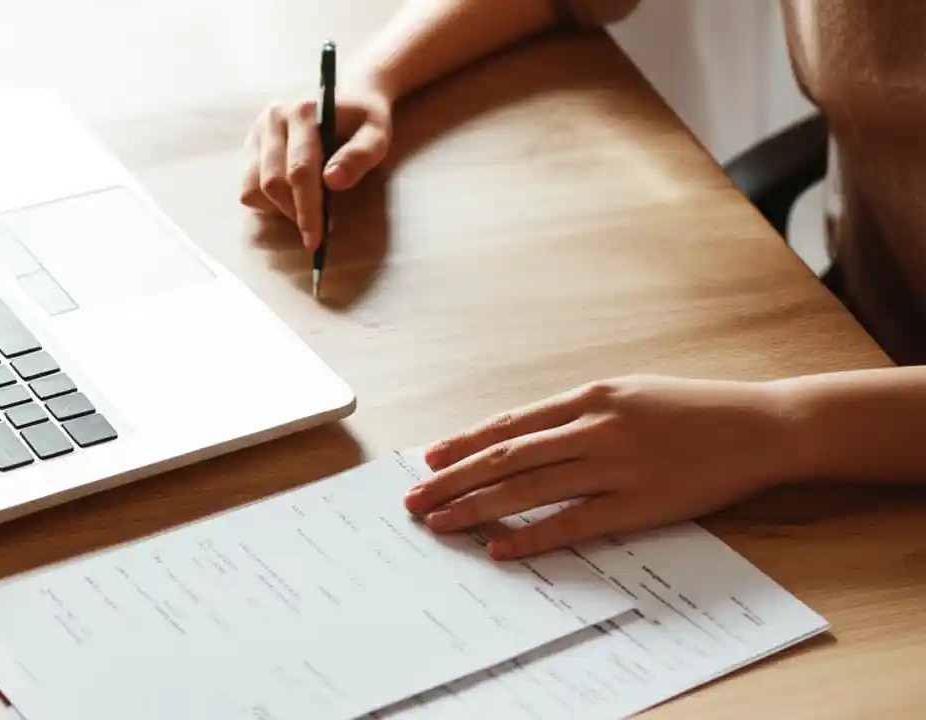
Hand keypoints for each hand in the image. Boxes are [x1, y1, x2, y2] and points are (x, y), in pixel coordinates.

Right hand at [240, 87, 392, 249]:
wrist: (348, 102)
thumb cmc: (363, 122)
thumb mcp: (376, 134)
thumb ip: (360, 155)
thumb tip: (332, 182)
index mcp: (303, 112)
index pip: (300, 169)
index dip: (308, 208)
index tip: (316, 239)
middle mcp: (274, 118)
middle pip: (273, 182)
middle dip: (295, 214)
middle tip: (316, 232)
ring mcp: (258, 133)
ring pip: (254, 188)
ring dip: (279, 209)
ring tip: (306, 208)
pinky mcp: (251, 147)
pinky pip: (248, 189)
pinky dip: (268, 203)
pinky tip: (291, 197)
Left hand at [404, 375, 803, 558]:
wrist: (760, 426)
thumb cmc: (689, 409)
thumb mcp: (628, 393)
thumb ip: (577, 413)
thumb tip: (523, 437)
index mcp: (589, 397)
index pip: (509, 425)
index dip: (463, 443)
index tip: (427, 458)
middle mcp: (594, 428)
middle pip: (505, 457)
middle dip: (452, 479)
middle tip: (414, 499)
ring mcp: (616, 466)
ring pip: (528, 489)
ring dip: (476, 508)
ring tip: (440, 523)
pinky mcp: (639, 503)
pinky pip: (572, 524)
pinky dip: (531, 537)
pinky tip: (500, 548)